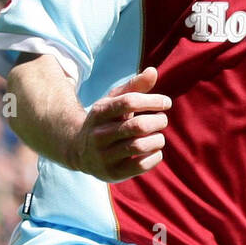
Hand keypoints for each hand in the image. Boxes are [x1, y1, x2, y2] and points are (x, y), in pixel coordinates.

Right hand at [69, 67, 171, 181]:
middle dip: (158, 121)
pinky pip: (141, 165)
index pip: (129, 102)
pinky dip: (155, 156)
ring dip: (158, 139)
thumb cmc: (107, 120)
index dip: (153, 100)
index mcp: (99, 113)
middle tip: (162, 120)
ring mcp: (103, 156)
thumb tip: (153, 71)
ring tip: (159, 136)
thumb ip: (134, 86)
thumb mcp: (115, 101)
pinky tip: (154, 150)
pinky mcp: (112, 173)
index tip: (166, 103)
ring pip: (140, 146)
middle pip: (138, 126)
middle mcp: (98, 135)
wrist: (79, 150)